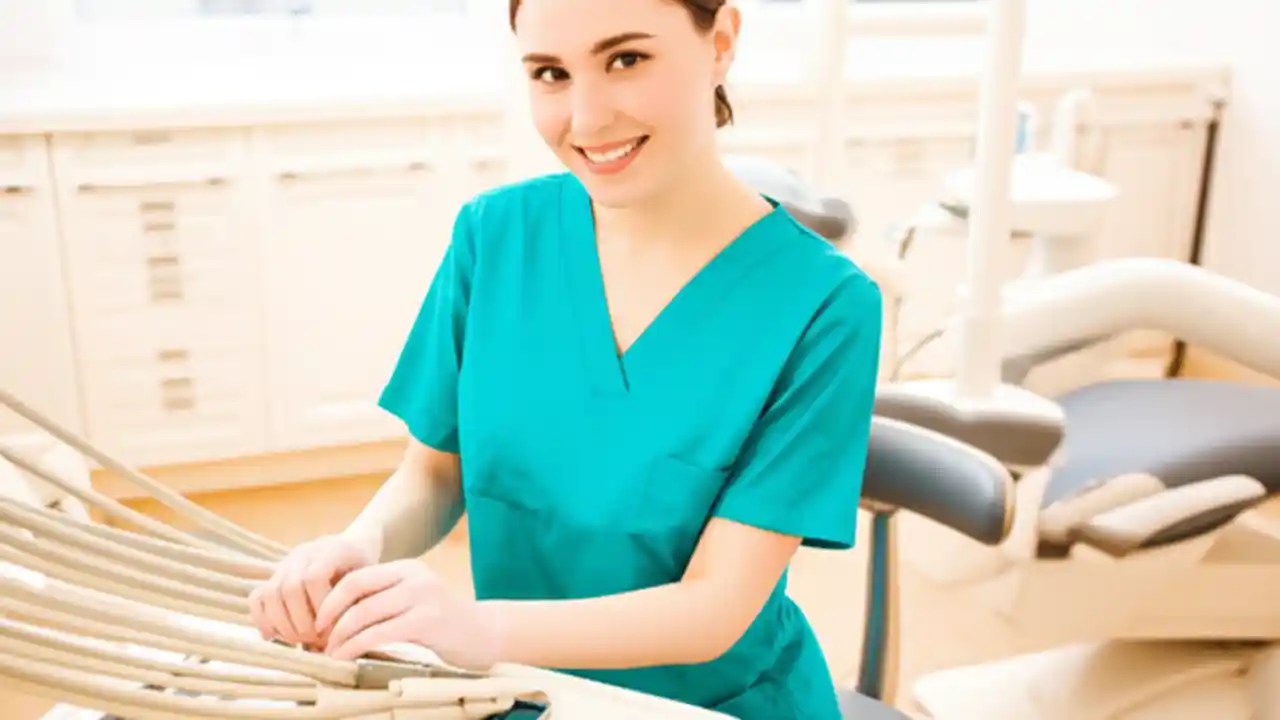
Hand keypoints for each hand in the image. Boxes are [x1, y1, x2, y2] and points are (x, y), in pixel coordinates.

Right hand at [248, 533, 377, 647]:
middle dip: (300, 622)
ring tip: (299, 641)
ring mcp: (285, 564)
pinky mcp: (273, 577)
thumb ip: (354, 603)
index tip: (328, 630)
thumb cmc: (365, 570)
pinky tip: (276, 637)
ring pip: (270, 593)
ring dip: (282, 624)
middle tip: (315, 642)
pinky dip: (262, 620)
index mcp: (331, 550)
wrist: (354, 546)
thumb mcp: (368, 581)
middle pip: (289, 588)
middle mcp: (303, 553)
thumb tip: (339, 640)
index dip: (318, 607)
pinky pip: (257, 597)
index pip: (314, 578)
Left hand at [314, 559, 505, 669]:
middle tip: (316, 637)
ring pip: (365, 612)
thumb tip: (337, 615)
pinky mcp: (429, 620)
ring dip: (340, 635)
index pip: (358, 576)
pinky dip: (356, 646)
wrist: (486, 636)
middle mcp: (415, 576)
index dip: (331, 598)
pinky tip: (347, 657)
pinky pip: (380, 632)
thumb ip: (385, 600)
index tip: (318, 621)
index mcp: (408, 568)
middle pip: (356, 589)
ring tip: (329, 652)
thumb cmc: (444, 625)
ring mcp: (423, 596)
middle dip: (330, 615)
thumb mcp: (414, 603)